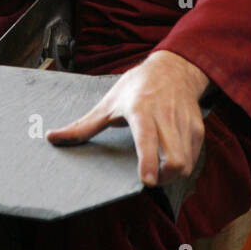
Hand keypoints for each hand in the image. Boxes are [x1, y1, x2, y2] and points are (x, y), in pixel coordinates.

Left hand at [46, 51, 209, 185]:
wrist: (173, 69)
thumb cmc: (136, 86)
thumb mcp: (108, 103)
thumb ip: (83, 126)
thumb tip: (52, 138)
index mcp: (141, 109)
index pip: (147, 138)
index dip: (148, 161)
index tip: (146, 180)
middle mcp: (166, 116)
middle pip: (175, 159)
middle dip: (163, 178)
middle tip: (149, 178)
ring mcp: (184, 123)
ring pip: (186, 163)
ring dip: (171, 174)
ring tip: (157, 170)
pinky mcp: (198, 129)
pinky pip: (193, 159)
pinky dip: (182, 166)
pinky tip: (169, 158)